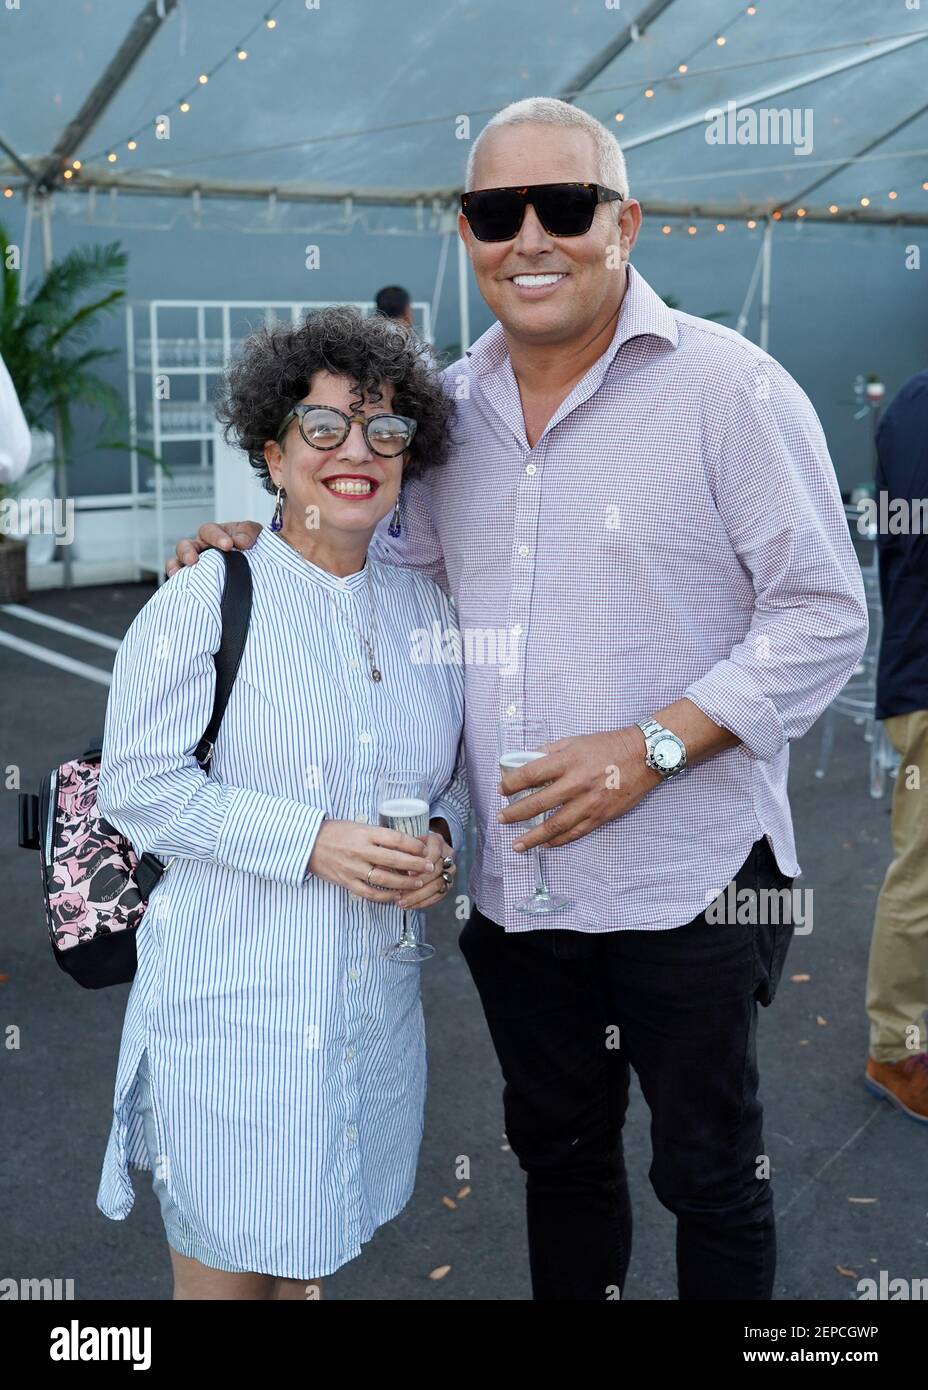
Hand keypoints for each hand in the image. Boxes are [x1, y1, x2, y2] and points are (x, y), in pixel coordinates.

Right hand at [165, 520, 261, 577]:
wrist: (258, 566)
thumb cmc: (251, 546)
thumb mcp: (253, 534)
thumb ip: (248, 533)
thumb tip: (241, 541)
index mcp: (214, 535)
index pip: (209, 531)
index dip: (216, 537)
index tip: (228, 545)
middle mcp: (201, 548)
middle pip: (186, 546)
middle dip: (188, 552)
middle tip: (194, 560)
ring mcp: (196, 565)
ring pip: (178, 562)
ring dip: (177, 565)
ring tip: (181, 575)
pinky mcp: (195, 580)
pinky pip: (181, 580)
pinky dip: (177, 581)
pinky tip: (179, 585)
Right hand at [307, 820, 432, 900]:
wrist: (308, 843)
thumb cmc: (336, 832)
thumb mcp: (359, 826)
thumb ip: (379, 835)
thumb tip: (406, 843)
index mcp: (364, 833)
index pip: (395, 839)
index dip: (413, 845)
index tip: (424, 848)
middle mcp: (360, 850)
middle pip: (394, 859)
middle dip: (415, 865)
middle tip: (429, 867)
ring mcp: (352, 868)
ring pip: (384, 879)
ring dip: (404, 883)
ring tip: (417, 883)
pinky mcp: (346, 882)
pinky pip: (369, 892)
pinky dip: (385, 896)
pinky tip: (397, 895)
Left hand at [395, 830, 455, 909]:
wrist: (418, 852)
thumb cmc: (406, 848)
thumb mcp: (401, 846)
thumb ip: (396, 854)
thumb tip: (381, 867)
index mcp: (436, 841)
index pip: (433, 853)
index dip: (420, 864)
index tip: (406, 873)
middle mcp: (447, 855)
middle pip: (437, 872)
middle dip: (417, 884)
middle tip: (399, 893)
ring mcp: (449, 870)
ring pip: (438, 886)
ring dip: (418, 896)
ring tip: (401, 902)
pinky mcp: (447, 884)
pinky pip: (438, 896)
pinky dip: (423, 902)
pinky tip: (410, 906)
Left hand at [496, 727, 661, 851]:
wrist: (644, 757)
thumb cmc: (608, 746)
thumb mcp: (575, 741)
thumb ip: (550, 751)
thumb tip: (527, 761)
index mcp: (568, 761)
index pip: (531, 774)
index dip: (512, 783)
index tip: (501, 790)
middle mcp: (576, 784)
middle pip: (538, 803)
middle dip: (515, 813)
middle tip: (501, 819)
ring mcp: (589, 803)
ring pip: (555, 826)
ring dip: (533, 837)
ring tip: (517, 844)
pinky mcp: (601, 816)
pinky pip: (575, 833)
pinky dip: (558, 840)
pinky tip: (545, 844)